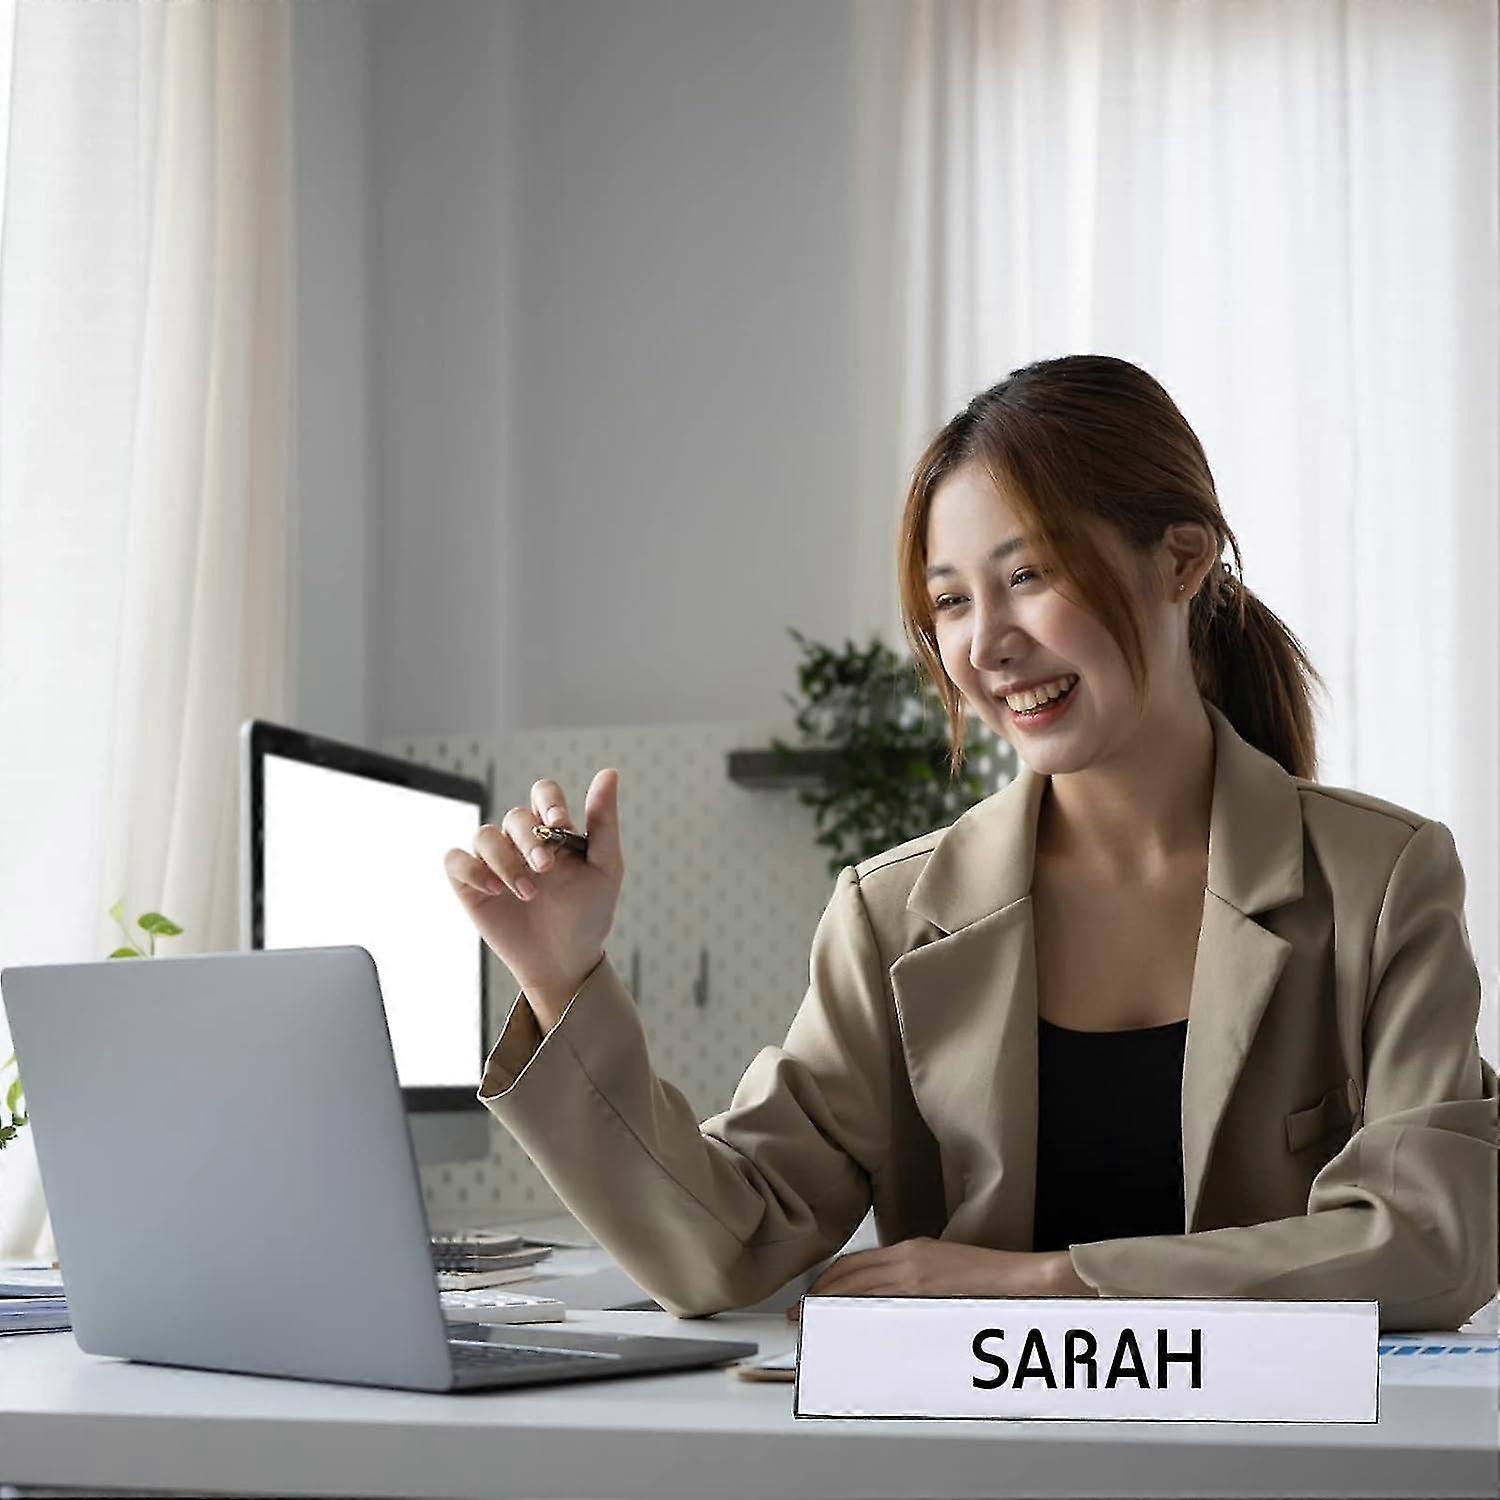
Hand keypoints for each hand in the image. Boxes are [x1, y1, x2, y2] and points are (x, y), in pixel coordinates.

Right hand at [443, 770, 624, 1026]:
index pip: (543, 793)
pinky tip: (495, 890)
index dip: (547, 801)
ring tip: (528, 893)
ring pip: (484, 835)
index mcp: (554, 830)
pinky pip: (455, 860)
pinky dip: (472, 869)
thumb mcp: (605, 868)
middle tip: (545, 868)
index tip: (559, 823)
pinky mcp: (470, 884)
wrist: (565, 961)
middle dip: (529, 838)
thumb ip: (604, 821)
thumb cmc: (589, 913)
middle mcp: (521, 840)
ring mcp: (494, 861)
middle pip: (515, 815)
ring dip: (505, 861)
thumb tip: (609, 772)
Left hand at [785, 1238, 1088, 1320]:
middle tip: (799, 1318)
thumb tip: (884, 1299)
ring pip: (858, 1293)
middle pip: (848, 1277)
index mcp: (911, 1251)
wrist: (1025, 1278)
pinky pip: (881, 1309)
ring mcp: (917, 1276)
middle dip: (818, 1297)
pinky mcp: (929, 1295)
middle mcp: (908, 1259)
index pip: (854, 1264)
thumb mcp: (942, 1267)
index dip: (826, 1281)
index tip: (810, 1296)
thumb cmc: (990, 1278)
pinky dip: (856, 1320)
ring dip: (830, 1310)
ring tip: (813, 1328)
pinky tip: (846, 1334)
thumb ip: (912, 1278)